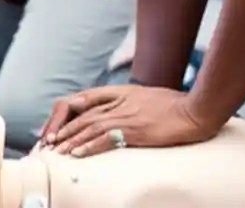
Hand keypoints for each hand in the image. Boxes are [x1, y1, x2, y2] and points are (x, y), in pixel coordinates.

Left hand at [39, 85, 220, 156]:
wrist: (195, 110)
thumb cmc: (175, 105)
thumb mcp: (145, 97)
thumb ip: (127, 101)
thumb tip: (113, 114)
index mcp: (121, 91)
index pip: (85, 99)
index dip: (67, 113)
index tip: (57, 126)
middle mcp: (120, 101)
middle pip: (83, 113)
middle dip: (63, 128)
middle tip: (49, 142)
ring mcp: (127, 114)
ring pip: (90, 126)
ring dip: (71, 139)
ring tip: (58, 151)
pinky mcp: (135, 129)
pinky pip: (106, 138)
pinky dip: (90, 145)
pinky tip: (79, 153)